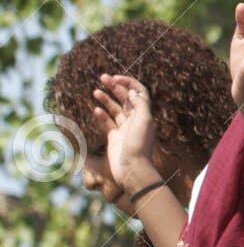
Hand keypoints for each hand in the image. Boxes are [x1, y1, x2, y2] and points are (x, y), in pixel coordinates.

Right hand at [90, 74, 161, 199]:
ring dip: (106, 99)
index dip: (129, 83)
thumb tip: (133, 92)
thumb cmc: (139, 146)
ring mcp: (124, 129)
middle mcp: (135, 120)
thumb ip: (140, 105)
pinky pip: (108, 123)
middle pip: (126, 99)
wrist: (131, 169)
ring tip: (96, 91)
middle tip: (102, 77)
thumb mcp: (144, 121)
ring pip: (115, 109)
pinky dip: (102, 115)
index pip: (138, 93)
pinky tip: (96, 110)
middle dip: (115, 87)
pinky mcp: (114, 138)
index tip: (116, 78)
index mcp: (144, 114)